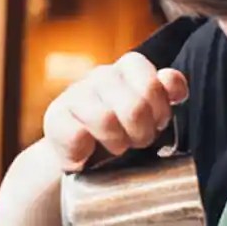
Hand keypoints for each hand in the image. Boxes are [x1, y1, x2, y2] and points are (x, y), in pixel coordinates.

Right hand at [43, 52, 187, 170]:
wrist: (83, 157)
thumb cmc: (127, 131)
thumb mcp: (155, 113)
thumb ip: (170, 91)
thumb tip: (170, 82)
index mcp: (131, 69)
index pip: (158, 81)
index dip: (162, 109)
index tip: (159, 122)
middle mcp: (104, 75)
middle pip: (135, 107)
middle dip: (142, 132)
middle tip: (138, 141)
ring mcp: (77, 92)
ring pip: (105, 120)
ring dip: (116, 142)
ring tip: (116, 146)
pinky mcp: (56, 116)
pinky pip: (77, 136)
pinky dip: (86, 151)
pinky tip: (87, 152)